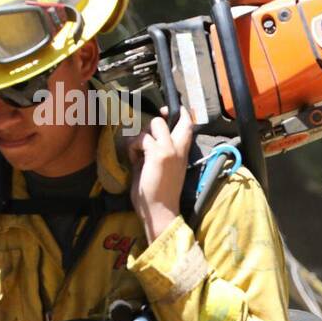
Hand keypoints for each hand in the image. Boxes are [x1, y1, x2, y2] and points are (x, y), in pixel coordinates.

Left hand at [129, 106, 193, 241]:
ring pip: (154, 124)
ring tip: (137, 154)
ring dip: (141, 137)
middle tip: (148, 130)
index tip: (168, 110)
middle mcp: (179, 148)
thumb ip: (156, 152)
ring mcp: (169, 150)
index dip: (181, 113)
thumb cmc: (159, 193)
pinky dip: (133, 148)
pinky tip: (134, 160)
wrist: (160, 210)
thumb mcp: (161, 168)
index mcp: (182, 153)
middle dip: (158, 119)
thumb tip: (144, 141)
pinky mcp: (158, 154)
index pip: (188, 125)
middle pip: (173, 119)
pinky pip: (141, 139)